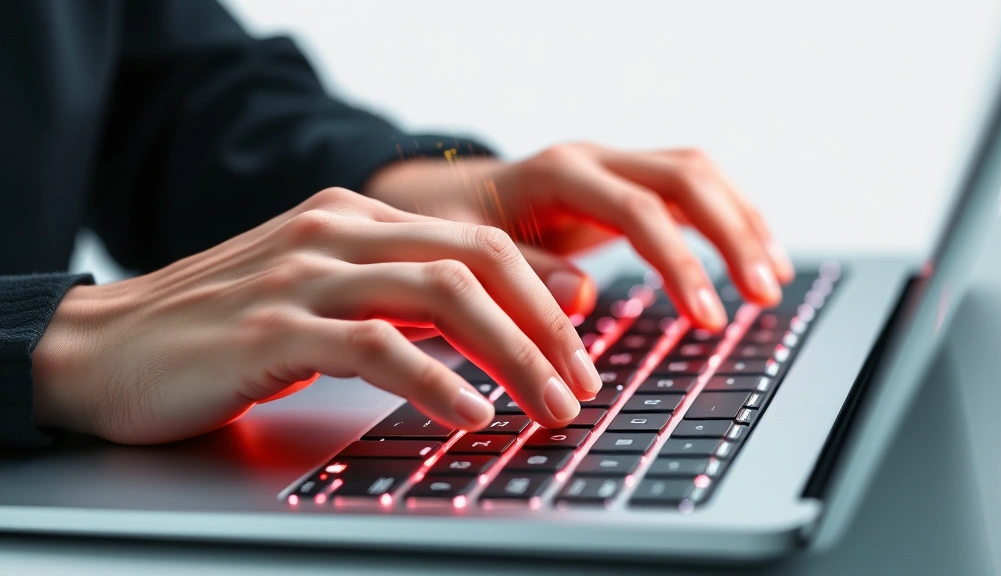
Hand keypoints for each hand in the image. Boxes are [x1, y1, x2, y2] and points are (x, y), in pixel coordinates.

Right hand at [31, 188, 600, 443]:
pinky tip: (471, 414)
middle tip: (584, 382)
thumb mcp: (322, 297)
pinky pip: (375, 347)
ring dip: (512, 353)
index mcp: (353, 219)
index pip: (477, 241)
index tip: (584, 343)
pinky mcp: (270, 329)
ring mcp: (303, 275)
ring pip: (440, 296)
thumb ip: (400, 298)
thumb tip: (496, 323)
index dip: (544, 292)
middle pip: (476, 260)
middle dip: (546, 324)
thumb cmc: (220, 330)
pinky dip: (435, 381)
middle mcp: (335, 232)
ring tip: (550, 405)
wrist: (101, 347)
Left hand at [365, 144, 793, 329]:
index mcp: (557, 173)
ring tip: (772, 279)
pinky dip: (725, 220)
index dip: (679, 263)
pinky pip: (687, 192)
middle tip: (762, 295)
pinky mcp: (621, 185)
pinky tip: (751, 257)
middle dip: (732, 234)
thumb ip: (522, 273)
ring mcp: (610, 167)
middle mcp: (592, 159)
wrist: (437, 198)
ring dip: (742, 222)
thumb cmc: (447, 230)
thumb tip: (583, 297)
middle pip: (685, 177)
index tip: (707, 318)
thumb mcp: (465, 255)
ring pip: (697, 175)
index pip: (638, 210)